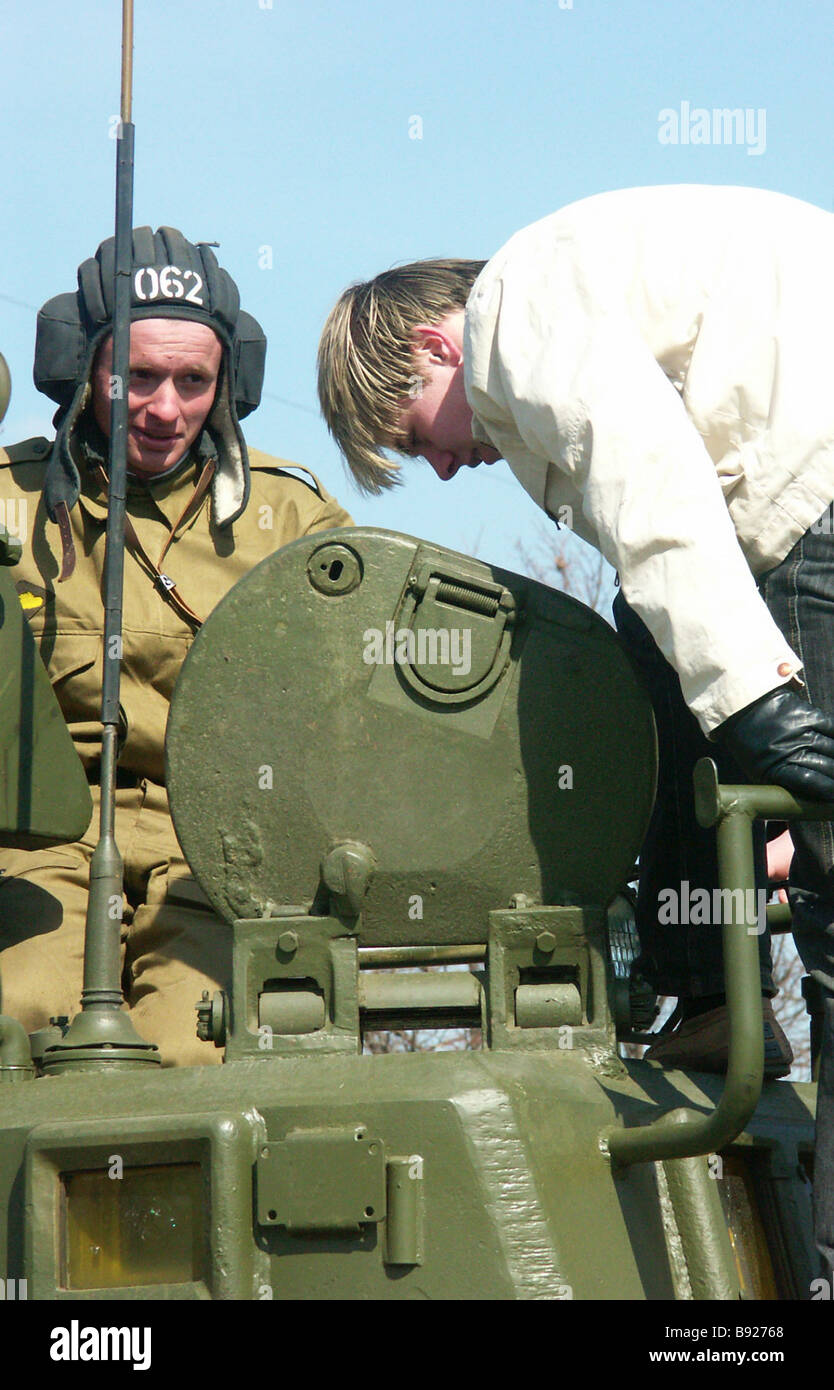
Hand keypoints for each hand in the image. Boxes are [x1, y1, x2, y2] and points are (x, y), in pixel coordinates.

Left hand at [718, 686, 833, 802]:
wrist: (743, 711)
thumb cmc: (752, 748)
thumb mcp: (760, 773)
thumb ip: (785, 785)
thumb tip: (811, 797)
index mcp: (778, 767)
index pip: (813, 782)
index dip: (829, 790)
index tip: (833, 795)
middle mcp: (793, 749)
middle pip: (828, 767)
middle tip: (833, 781)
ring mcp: (802, 730)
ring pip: (833, 749)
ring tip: (832, 764)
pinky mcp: (809, 714)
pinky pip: (832, 727)